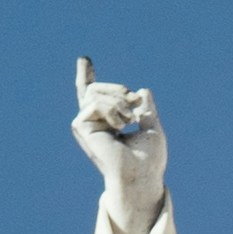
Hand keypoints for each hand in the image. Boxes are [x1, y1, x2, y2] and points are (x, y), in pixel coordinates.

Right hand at [71, 60, 168, 233]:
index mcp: (108, 123)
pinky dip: (113, 110)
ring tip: (129, 121)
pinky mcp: (81, 127)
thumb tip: (143, 91)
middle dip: (119, 90)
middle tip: (134, 105)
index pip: (94, 96)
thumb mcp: (151, 127)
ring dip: (119, 102)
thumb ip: (146, 109)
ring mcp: (85, 125)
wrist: (142, 174)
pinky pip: (96, 102)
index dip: (86, 76)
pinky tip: (120, 127)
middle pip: (97, 88)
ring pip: (96, 92)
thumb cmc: (149, 159)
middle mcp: (94, 123)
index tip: (83, 59)